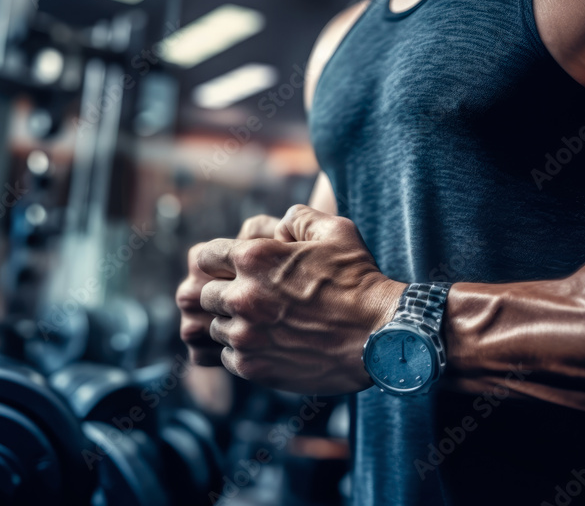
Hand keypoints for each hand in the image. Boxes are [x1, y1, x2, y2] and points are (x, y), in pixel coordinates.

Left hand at [195, 205, 405, 394]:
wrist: (380, 337)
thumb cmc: (359, 281)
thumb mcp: (335, 231)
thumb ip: (298, 218)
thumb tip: (280, 221)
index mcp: (253, 258)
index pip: (205, 256)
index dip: (218, 262)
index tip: (232, 270)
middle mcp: (242, 296)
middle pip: (204, 294)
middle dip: (223, 294)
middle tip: (252, 300)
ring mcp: (244, 334)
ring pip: (215, 327)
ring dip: (232, 324)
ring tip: (265, 324)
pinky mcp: (252, 366)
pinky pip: (228, 356)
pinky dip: (243, 351)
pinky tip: (269, 344)